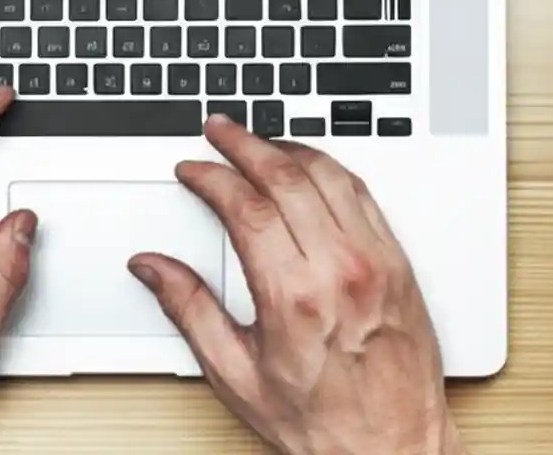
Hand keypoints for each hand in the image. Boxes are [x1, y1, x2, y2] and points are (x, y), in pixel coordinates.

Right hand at [129, 116, 461, 454]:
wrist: (393, 451)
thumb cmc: (321, 424)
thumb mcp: (236, 375)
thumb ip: (190, 311)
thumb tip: (153, 267)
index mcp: (294, 297)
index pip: (246, 207)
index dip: (212, 177)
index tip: (193, 169)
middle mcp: (340, 270)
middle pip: (287, 178)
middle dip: (245, 144)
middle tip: (219, 130)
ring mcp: (376, 263)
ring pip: (331, 176)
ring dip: (289, 148)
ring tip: (259, 140)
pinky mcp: (399, 265)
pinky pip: (365, 195)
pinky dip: (332, 169)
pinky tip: (310, 166)